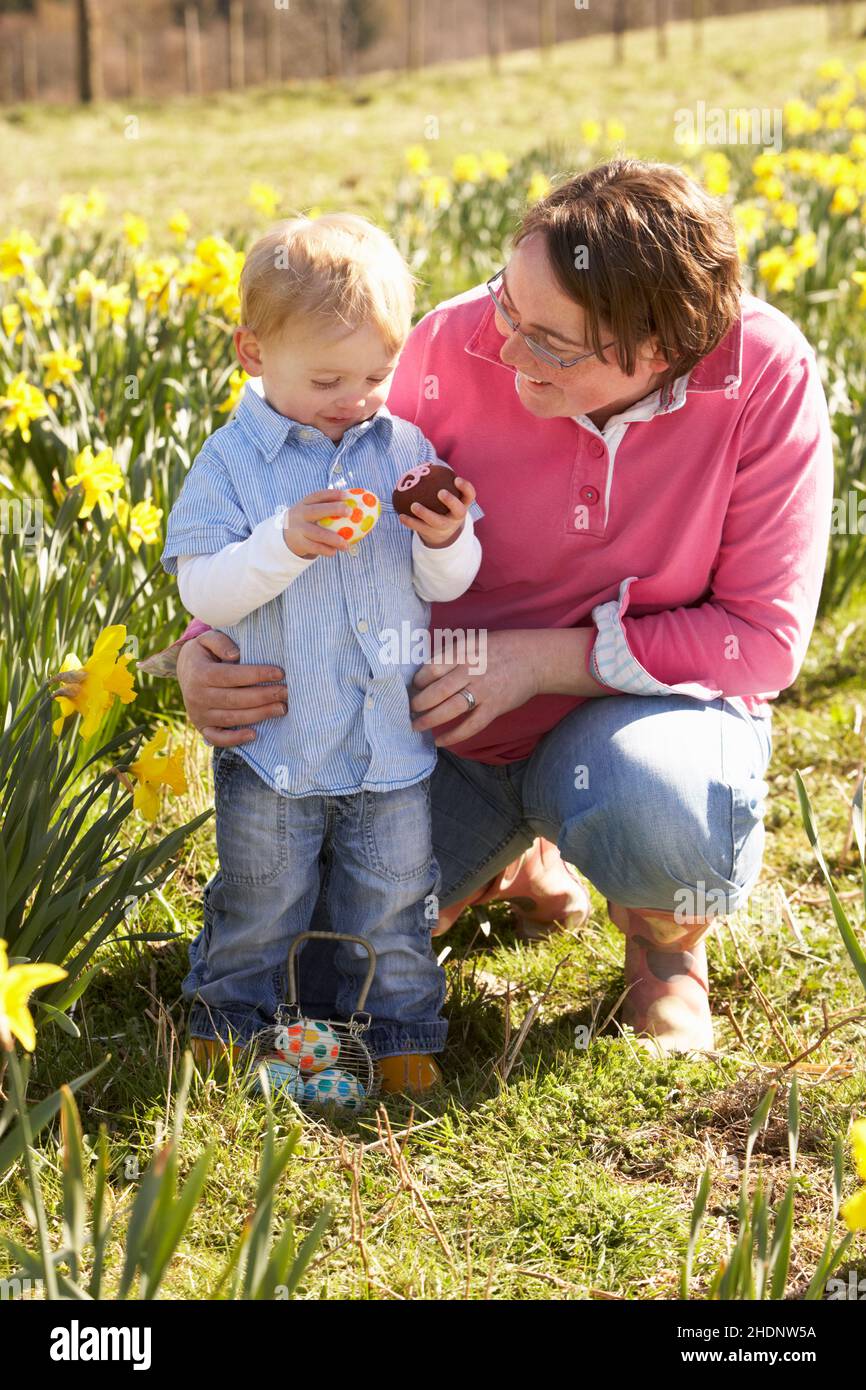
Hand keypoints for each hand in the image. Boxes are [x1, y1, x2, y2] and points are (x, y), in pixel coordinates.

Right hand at [176, 629, 287, 747]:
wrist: (185, 670)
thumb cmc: (205, 653)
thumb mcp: (207, 639)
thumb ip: (220, 642)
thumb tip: (235, 654)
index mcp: (200, 674)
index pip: (231, 676)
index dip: (256, 675)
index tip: (279, 673)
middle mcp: (197, 696)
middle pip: (234, 699)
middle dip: (264, 696)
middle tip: (286, 693)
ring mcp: (199, 714)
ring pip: (231, 718)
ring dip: (259, 715)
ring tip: (281, 708)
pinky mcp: (202, 727)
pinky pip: (217, 738)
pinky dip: (235, 739)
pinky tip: (254, 734)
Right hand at [282, 488, 353, 557]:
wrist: (286, 536)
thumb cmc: (308, 521)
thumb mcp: (311, 510)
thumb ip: (327, 507)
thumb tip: (355, 505)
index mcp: (305, 503)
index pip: (318, 495)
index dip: (332, 494)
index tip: (347, 496)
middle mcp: (300, 514)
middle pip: (316, 510)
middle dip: (333, 509)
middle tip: (349, 511)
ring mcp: (299, 529)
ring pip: (317, 533)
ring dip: (333, 539)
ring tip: (346, 545)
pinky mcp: (300, 543)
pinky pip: (315, 547)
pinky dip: (326, 550)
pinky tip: (335, 551)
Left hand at [397, 476, 475, 549]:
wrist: (442, 533)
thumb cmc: (444, 506)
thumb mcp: (447, 496)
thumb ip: (440, 482)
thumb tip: (423, 464)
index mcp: (462, 504)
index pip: (470, 495)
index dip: (465, 488)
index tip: (456, 479)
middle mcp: (456, 517)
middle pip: (458, 510)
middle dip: (451, 501)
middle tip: (441, 492)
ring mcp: (445, 527)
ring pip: (437, 522)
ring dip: (425, 514)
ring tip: (414, 506)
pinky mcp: (433, 534)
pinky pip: (421, 528)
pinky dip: (410, 522)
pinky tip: (401, 516)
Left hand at [409, 629, 539, 747]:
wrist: (535, 659)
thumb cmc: (502, 648)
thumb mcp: (475, 642)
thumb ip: (453, 654)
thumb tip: (427, 672)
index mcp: (464, 652)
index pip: (432, 668)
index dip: (418, 681)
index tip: (413, 687)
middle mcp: (472, 671)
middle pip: (437, 691)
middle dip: (418, 703)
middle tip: (410, 709)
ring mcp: (484, 691)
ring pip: (450, 709)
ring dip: (429, 720)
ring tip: (417, 726)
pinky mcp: (495, 707)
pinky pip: (471, 726)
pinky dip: (454, 736)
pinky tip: (440, 741)